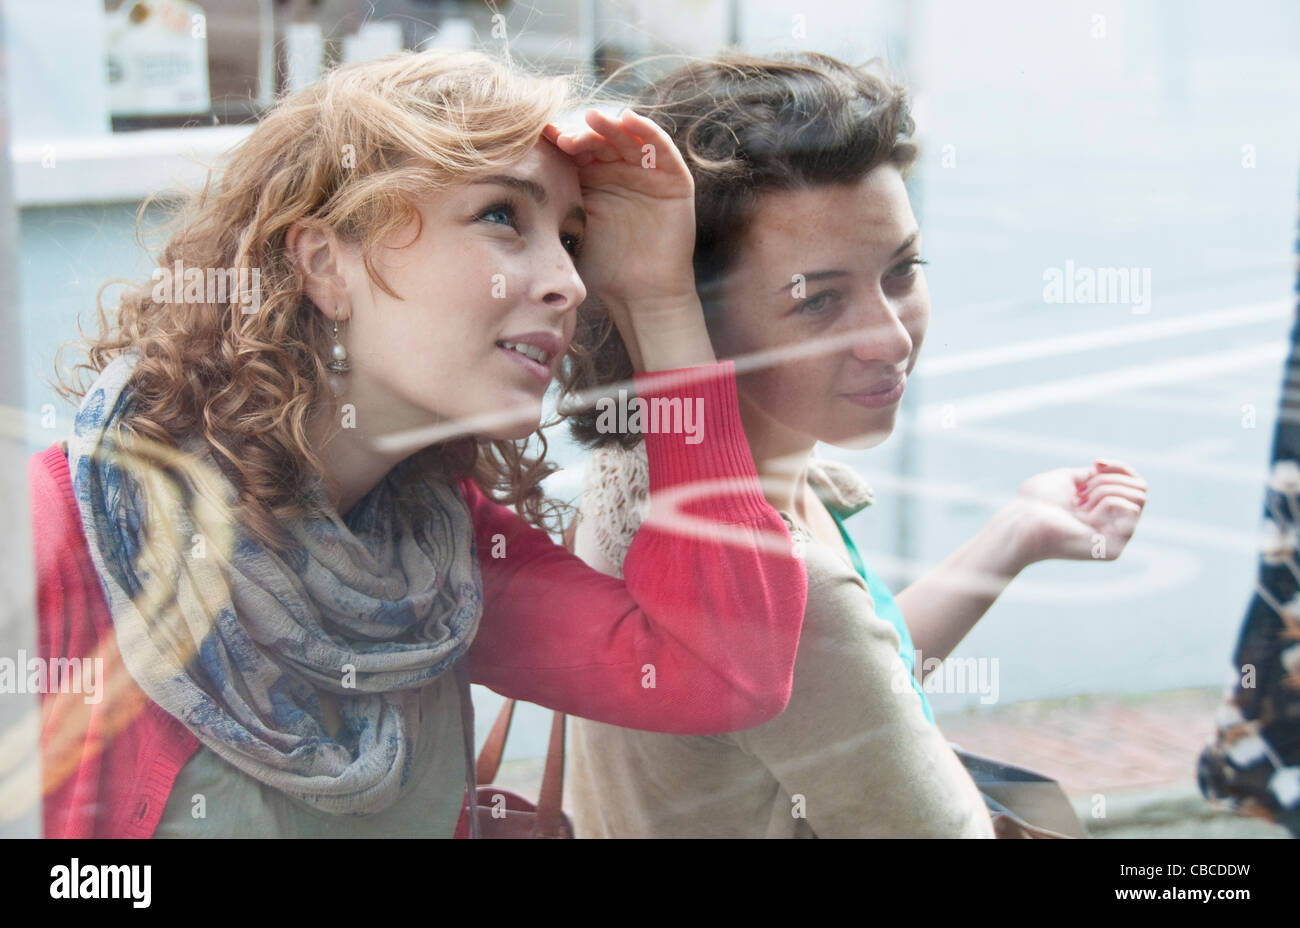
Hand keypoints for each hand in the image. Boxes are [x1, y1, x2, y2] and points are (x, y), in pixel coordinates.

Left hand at [546, 110, 709, 370]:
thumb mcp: (567, 232)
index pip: (574, 147)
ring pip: (626, 136)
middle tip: (562, 135)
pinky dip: (646, 130)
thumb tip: (497, 191)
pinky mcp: (674, 179)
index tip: (538, 138)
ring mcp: (646, 172)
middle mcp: (618, 170)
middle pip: (598, 137)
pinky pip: (661, 147)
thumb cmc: (600, 269)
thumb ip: (546, 207)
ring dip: (610, 124)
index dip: (558, 139)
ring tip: (593, 118)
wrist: (639, 295)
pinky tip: (629, 120)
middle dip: (581, 132)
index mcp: (590, 178)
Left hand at [1010, 459, 1146, 563]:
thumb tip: (1106, 470)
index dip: (1118, 467)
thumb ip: (1091, 476)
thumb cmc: (1035, 501)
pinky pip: (1132, 509)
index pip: (1132, 483)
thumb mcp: (1066, 478)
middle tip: (1083, 491)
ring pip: (1139, 496)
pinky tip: (1085, 514)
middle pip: (1140, 487)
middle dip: (1110, 479)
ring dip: (1106, 489)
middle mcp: (1111, 525)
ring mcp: (1114, 538)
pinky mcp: (1114, 549)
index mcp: (1100, 511)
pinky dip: (1109, 501)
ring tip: (1080, 504)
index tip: (1094, 463)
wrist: (1022, 521)